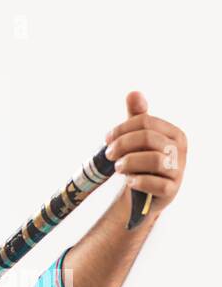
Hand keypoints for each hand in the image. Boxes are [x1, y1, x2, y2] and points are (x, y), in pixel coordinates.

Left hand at [104, 91, 186, 215]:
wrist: (145, 194)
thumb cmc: (141, 162)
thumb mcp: (138, 139)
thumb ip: (136, 116)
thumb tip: (133, 93)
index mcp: (173, 133)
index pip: (145, 121)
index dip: (121, 129)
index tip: (106, 140)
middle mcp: (180, 149)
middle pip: (147, 137)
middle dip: (122, 145)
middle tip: (109, 155)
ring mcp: (178, 170)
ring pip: (153, 160)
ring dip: (128, 163)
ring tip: (118, 168)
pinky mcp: (171, 190)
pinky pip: (155, 183)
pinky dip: (138, 181)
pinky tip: (129, 182)